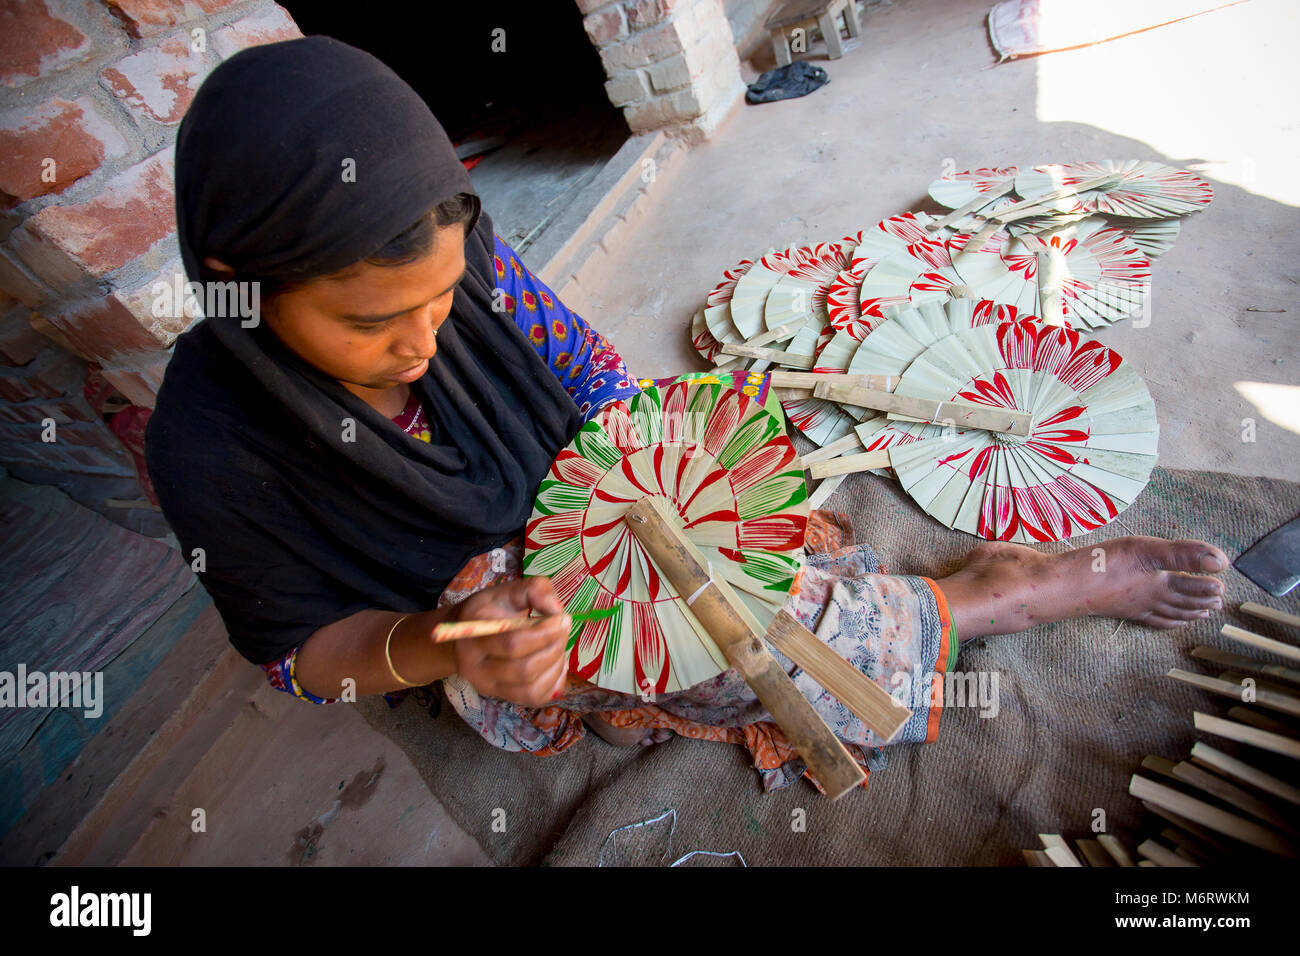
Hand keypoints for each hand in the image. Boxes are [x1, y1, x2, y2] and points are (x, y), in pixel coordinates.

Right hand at [450, 577, 569, 707]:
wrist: (463, 637)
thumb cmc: (488, 612)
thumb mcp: (506, 591)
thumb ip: (534, 590)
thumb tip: (556, 609)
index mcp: (473, 636)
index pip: (512, 643)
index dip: (544, 633)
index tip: (562, 618)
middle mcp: (475, 668)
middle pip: (523, 669)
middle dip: (553, 648)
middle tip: (563, 630)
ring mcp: (487, 687)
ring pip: (531, 689)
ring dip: (555, 665)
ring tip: (559, 645)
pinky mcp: (502, 697)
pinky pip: (534, 699)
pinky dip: (554, 681)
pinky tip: (555, 663)